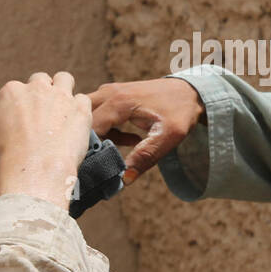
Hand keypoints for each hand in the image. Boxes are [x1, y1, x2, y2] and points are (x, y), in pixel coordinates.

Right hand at [0, 72, 91, 207]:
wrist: (35, 170)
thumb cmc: (11, 158)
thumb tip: (2, 129)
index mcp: (12, 93)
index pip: (17, 89)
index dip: (22, 103)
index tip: (25, 115)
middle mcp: (37, 89)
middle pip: (41, 80)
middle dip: (43, 92)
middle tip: (44, 111)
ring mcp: (60, 96)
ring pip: (64, 79)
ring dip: (64, 90)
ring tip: (64, 107)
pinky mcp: (80, 108)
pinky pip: (83, 99)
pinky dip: (80, 109)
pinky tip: (77, 121)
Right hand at [87, 78, 204, 183]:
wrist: (191, 93)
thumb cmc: (180, 112)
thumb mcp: (168, 137)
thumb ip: (145, 157)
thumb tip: (123, 179)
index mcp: (119, 103)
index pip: (88, 128)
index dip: (86, 149)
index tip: (91, 167)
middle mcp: (109, 93)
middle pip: (79, 119)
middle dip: (84, 141)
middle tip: (98, 160)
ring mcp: (109, 92)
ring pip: (86, 115)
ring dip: (96, 135)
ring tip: (120, 149)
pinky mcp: (113, 95)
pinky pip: (97, 113)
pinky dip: (106, 129)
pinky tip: (129, 140)